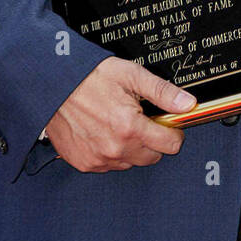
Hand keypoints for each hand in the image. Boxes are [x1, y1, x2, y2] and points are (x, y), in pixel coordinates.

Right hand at [44, 56, 196, 172]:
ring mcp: (98, 159)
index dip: (174, 132)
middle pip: (152, 156)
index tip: (169, 124)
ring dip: (132, 148)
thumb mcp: (131, 75)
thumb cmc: (90, 77)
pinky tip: (104, 132)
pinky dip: (112, 153)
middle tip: (141, 120)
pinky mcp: (84, 163)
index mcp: (130, 127)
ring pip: (131, 162)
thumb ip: (162, 92)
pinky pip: (109, 165)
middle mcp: (115, 148)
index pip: (170, 145)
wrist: (52, 85)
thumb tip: (188, 104)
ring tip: (119, 123)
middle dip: (153, 140)